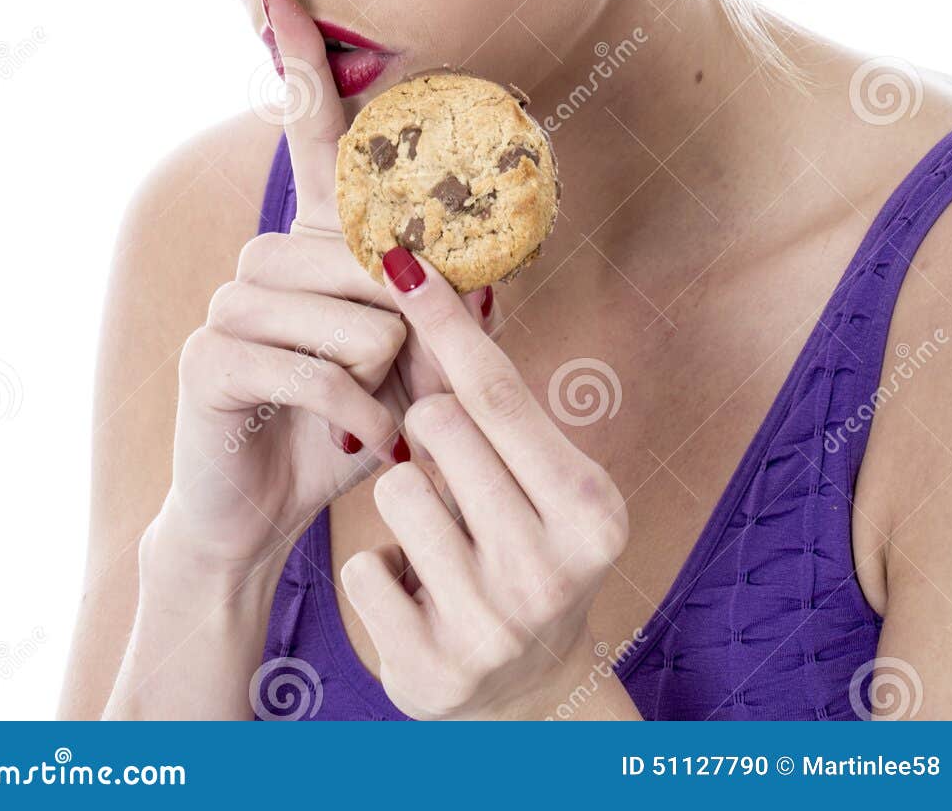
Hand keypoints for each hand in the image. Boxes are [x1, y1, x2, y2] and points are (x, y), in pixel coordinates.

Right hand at [154, 0, 489, 574]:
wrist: (263, 514)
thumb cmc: (348, 426)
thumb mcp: (413, 366)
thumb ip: (445, 311)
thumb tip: (488, 265)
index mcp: (314, 240)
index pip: (309, 139)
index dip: (299, 65)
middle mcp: (267, 254)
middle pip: (376, 257)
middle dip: (410, 335)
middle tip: (395, 387)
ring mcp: (232, 301)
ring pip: (356, 318)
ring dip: (385, 381)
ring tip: (369, 414)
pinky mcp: (213, 358)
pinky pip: (318, 372)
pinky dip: (357, 421)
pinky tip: (358, 444)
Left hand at [337, 244, 638, 720]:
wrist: (527, 694)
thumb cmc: (527, 547)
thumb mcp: (539, 479)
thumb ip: (499, 401)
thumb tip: (458, 280)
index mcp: (589, 510)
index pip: (497, 391)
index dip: (441, 319)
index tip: (397, 258)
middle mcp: (549, 570)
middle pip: (440, 427)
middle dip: (428, 426)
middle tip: (450, 463)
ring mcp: (490, 627)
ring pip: (395, 487)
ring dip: (404, 496)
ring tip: (437, 535)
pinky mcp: (427, 673)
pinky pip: (361, 563)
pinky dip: (377, 567)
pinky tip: (415, 591)